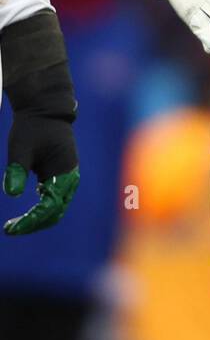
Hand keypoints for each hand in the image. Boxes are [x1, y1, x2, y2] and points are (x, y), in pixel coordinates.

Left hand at [3, 62, 79, 235]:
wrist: (45, 110)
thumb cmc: (32, 127)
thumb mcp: (20, 148)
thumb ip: (17, 170)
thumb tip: (11, 194)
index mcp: (64, 172)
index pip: (49, 207)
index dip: (30, 220)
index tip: (10, 228)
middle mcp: (70, 179)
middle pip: (55, 214)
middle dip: (33, 225)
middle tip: (10, 229)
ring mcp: (67, 179)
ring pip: (55, 210)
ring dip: (37, 220)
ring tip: (15, 225)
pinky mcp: (60, 177)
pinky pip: (53, 201)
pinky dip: (40, 211)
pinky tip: (25, 214)